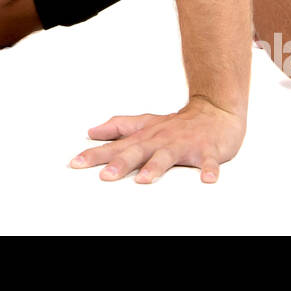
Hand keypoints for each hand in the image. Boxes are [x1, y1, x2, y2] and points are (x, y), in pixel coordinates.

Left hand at [69, 95, 244, 183]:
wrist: (215, 111)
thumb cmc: (178, 124)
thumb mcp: (145, 123)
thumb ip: (119, 128)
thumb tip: (92, 132)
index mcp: (146, 137)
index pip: (116, 147)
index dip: (95, 155)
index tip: (75, 163)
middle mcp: (161, 140)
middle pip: (138, 152)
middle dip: (121, 163)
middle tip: (105, 176)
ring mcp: (184, 145)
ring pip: (168, 157)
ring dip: (156, 168)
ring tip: (144, 179)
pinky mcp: (207, 151)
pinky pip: (208, 162)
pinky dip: (209, 170)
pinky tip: (207, 179)